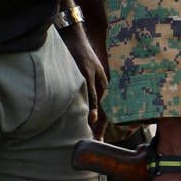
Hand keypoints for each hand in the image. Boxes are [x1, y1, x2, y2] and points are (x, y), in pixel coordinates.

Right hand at [59, 21, 108, 138]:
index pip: (105, 109)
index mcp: (102, 84)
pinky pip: (91, 92)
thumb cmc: (77, 56)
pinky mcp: (87, 73)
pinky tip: (92, 117)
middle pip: (106, 109)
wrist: (73, 37)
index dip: (102, 125)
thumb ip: (86, 90)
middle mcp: (102, 82)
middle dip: (102, 127)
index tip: (99, 140)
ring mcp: (95, 78)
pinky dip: (92, 105)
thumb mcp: (85, 74)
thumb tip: (81, 107)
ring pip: (100, 104)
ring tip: (95, 136)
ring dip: (98, 121)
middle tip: (99, 143)